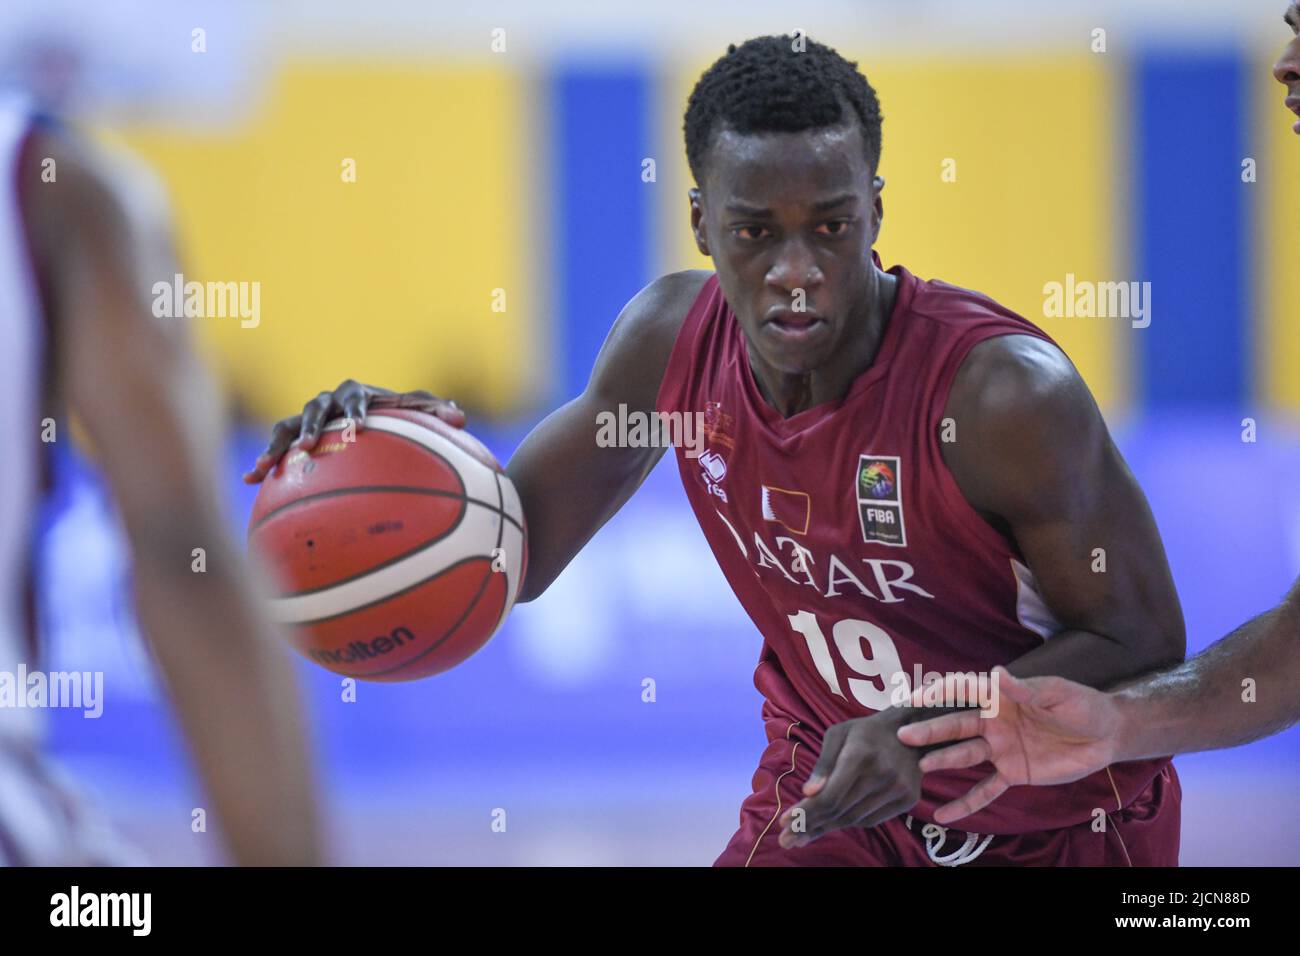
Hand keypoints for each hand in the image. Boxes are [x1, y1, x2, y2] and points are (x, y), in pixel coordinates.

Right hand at [242, 379, 465, 482]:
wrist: (372, 417)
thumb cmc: (399, 415)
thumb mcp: (420, 412)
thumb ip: (438, 411)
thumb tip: (461, 417)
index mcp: (357, 393)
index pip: (355, 398)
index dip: (356, 411)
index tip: (359, 428)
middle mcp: (327, 402)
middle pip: (314, 410)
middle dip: (311, 427)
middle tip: (309, 446)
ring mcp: (307, 419)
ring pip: (286, 428)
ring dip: (276, 446)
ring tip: (266, 467)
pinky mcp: (294, 438)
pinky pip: (276, 448)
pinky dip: (264, 463)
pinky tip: (249, 482)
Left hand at [777, 710, 921, 848]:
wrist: (911, 730)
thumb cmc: (865, 732)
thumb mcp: (838, 734)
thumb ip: (822, 764)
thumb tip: (808, 793)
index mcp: (860, 755)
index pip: (830, 795)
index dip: (806, 812)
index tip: (784, 822)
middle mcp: (882, 774)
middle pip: (840, 811)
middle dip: (809, 826)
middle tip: (786, 839)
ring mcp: (898, 789)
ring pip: (855, 819)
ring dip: (826, 828)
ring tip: (802, 836)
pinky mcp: (908, 799)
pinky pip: (872, 820)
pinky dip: (849, 823)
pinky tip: (831, 824)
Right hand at [895, 666, 1122, 823]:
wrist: (1107, 736)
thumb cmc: (1083, 705)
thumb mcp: (1058, 692)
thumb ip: (1026, 688)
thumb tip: (996, 672)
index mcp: (1002, 697)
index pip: (965, 691)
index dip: (941, 692)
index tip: (916, 697)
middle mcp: (994, 722)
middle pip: (956, 726)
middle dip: (930, 730)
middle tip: (904, 736)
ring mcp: (1000, 749)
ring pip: (964, 755)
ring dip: (942, 761)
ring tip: (919, 769)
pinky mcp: (1012, 773)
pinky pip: (985, 790)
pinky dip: (966, 803)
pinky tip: (944, 815)